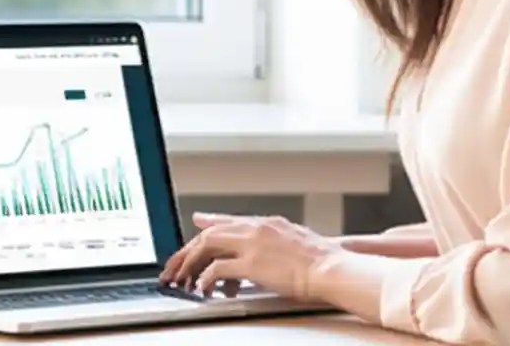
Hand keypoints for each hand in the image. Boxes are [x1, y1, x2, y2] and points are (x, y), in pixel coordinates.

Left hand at [158, 212, 340, 300]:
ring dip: (191, 263)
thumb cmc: (322, 260)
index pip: (229, 220)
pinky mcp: (252, 264)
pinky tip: (203, 288)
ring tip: (183, 279)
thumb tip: (267, 249)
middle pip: (210, 233)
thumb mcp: (296, 240)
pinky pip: (217, 269)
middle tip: (176, 266)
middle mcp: (255, 229)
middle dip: (188, 250)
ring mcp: (252, 244)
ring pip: (207, 246)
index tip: (197, 223)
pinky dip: (206, 279)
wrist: (332, 268)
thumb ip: (276, 240)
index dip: (209, 222)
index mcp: (266, 223)